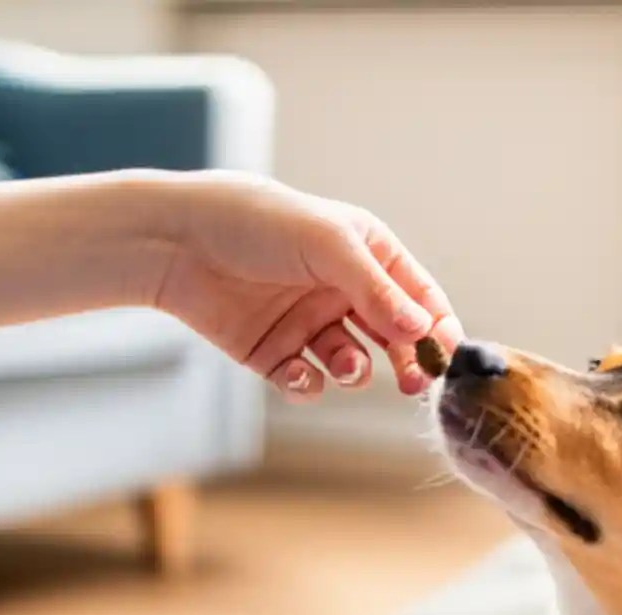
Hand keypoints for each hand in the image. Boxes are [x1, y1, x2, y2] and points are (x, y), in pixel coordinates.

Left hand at [152, 171, 463, 400]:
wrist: (176, 241)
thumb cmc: (255, 223)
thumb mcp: (328, 245)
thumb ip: (377, 290)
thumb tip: (421, 330)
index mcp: (364, 253)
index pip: (417, 295)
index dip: (435, 324)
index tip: (445, 354)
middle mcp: (341, 289)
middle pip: (391, 336)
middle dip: (405, 360)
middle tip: (413, 383)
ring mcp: (307, 322)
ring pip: (352, 361)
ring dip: (356, 370)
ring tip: (347, 366)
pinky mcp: (273, 352)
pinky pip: (306, 379)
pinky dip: (310, 384)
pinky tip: (301, 375)